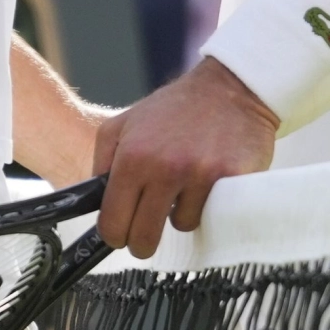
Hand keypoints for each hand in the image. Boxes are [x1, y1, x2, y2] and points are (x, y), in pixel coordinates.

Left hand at [91, 57, 279, 257]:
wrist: (229, 87)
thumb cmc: (175, 108)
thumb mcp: (124, 123)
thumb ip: (103, 161)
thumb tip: (97, 201)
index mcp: (133, 156)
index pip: (112, 222)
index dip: (114, 235)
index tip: (121, 235)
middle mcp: (164, 167)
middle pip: (144, 238)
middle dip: (142, 242)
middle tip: (147, 235)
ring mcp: (201, 174)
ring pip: (182, 225)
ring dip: (182, 214)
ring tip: (186, 188)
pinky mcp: (232, 179)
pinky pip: (213, 214)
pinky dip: (209, 205)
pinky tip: (209, 185)